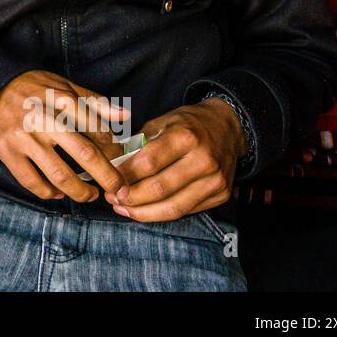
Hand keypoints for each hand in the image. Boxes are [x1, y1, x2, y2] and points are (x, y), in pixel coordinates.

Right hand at [0, 70, 131, 202]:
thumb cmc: (36, 89)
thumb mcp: (66, 86)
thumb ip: (96, 103)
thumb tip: (125, 117)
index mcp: (63, 100)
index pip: (99, 131)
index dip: (114, 150)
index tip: (120, 160)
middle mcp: (45, 119)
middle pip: (85, 155)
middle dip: (108, 177)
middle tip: (119, 190)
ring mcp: (24, 138)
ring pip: (59, 175)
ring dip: (80, 192)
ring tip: (90, 195)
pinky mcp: (7, 152)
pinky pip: (32, 182)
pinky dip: (49, 193)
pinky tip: (59, 193)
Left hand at [104, 98, 247, 221]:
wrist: (228, 128)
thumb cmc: (188, 124)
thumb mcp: (161, 122)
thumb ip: (138, 143)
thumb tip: (113, 165)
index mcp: (186, 136)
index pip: (149, 162)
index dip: (125, 175)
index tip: (109, 180)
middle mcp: (203, 159)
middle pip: (159, 188)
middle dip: (131, 197)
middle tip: (112, 198)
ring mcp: (215, 180)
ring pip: (173, 207)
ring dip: (144, 212)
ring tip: (123, 209)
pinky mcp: (221, 195)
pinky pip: (186, 210)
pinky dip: (162, 213)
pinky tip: (145, 210)